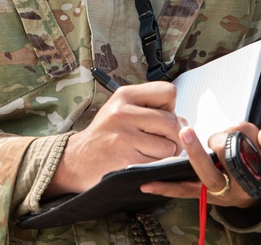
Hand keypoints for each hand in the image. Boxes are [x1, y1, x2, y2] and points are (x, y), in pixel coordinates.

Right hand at [46, 82, 182, 195]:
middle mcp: (123, 112)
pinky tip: (143, 165)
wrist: (75, 161)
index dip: (170, 108)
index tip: (159, 120)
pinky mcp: (126, 160)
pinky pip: (160, 164)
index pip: (168, 92)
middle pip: (172, 122)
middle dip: (174, 137)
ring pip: (170, 145)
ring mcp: (124, 137)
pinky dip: (157, 168)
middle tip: (161, 144)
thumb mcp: (121, 110)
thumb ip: (152, 110)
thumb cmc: (105, 136)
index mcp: (124, 95)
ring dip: (166, 155)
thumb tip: (185, 124)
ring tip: (148, 154)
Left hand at [139, 122, 260, 207]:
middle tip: (198, 133)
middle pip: (218, 167)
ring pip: (201, 179)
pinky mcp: (202, 194)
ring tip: (182, 140)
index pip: (244, 153)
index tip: (236, 127)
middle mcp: (234, 187)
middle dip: (207, 148)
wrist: (253, 185)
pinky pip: (184, 191)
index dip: (239, 136)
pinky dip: (167, 187)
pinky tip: (148, 183)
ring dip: (190, 159)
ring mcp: (217, 192)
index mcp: (256, 174)